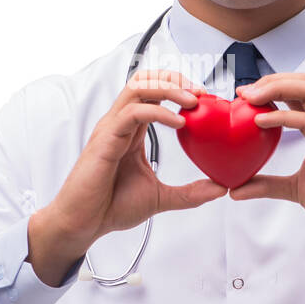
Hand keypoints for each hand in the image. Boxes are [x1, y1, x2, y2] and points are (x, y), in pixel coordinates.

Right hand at [41, 69, 228, 252]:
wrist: (84, 224)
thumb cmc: (111, 207)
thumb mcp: (161, 197)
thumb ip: (190, 193)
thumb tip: (220, 189)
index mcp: (131, 131)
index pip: (153, 93)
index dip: (180, 88)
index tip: (206, 99)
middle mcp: (120, 124)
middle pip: (145, 81)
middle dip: (175, 79)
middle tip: (201, 93)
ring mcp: (111, 129)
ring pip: (138, 88)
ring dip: (169, 88)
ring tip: (193, 100)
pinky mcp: (106, 140)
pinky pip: (133, 113)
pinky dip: (159, 112)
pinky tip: (179, 123)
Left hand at [228, 72, 304, 243]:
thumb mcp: (294, 189)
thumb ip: (267, 185)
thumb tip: (236, 190)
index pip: (299, 90)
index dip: (272, 85)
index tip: (245, 93)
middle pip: (303, 82)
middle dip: (271, 80)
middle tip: (244, 91)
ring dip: (276, 88)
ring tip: (250, 97)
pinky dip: (282, 116)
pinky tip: (261, 121)